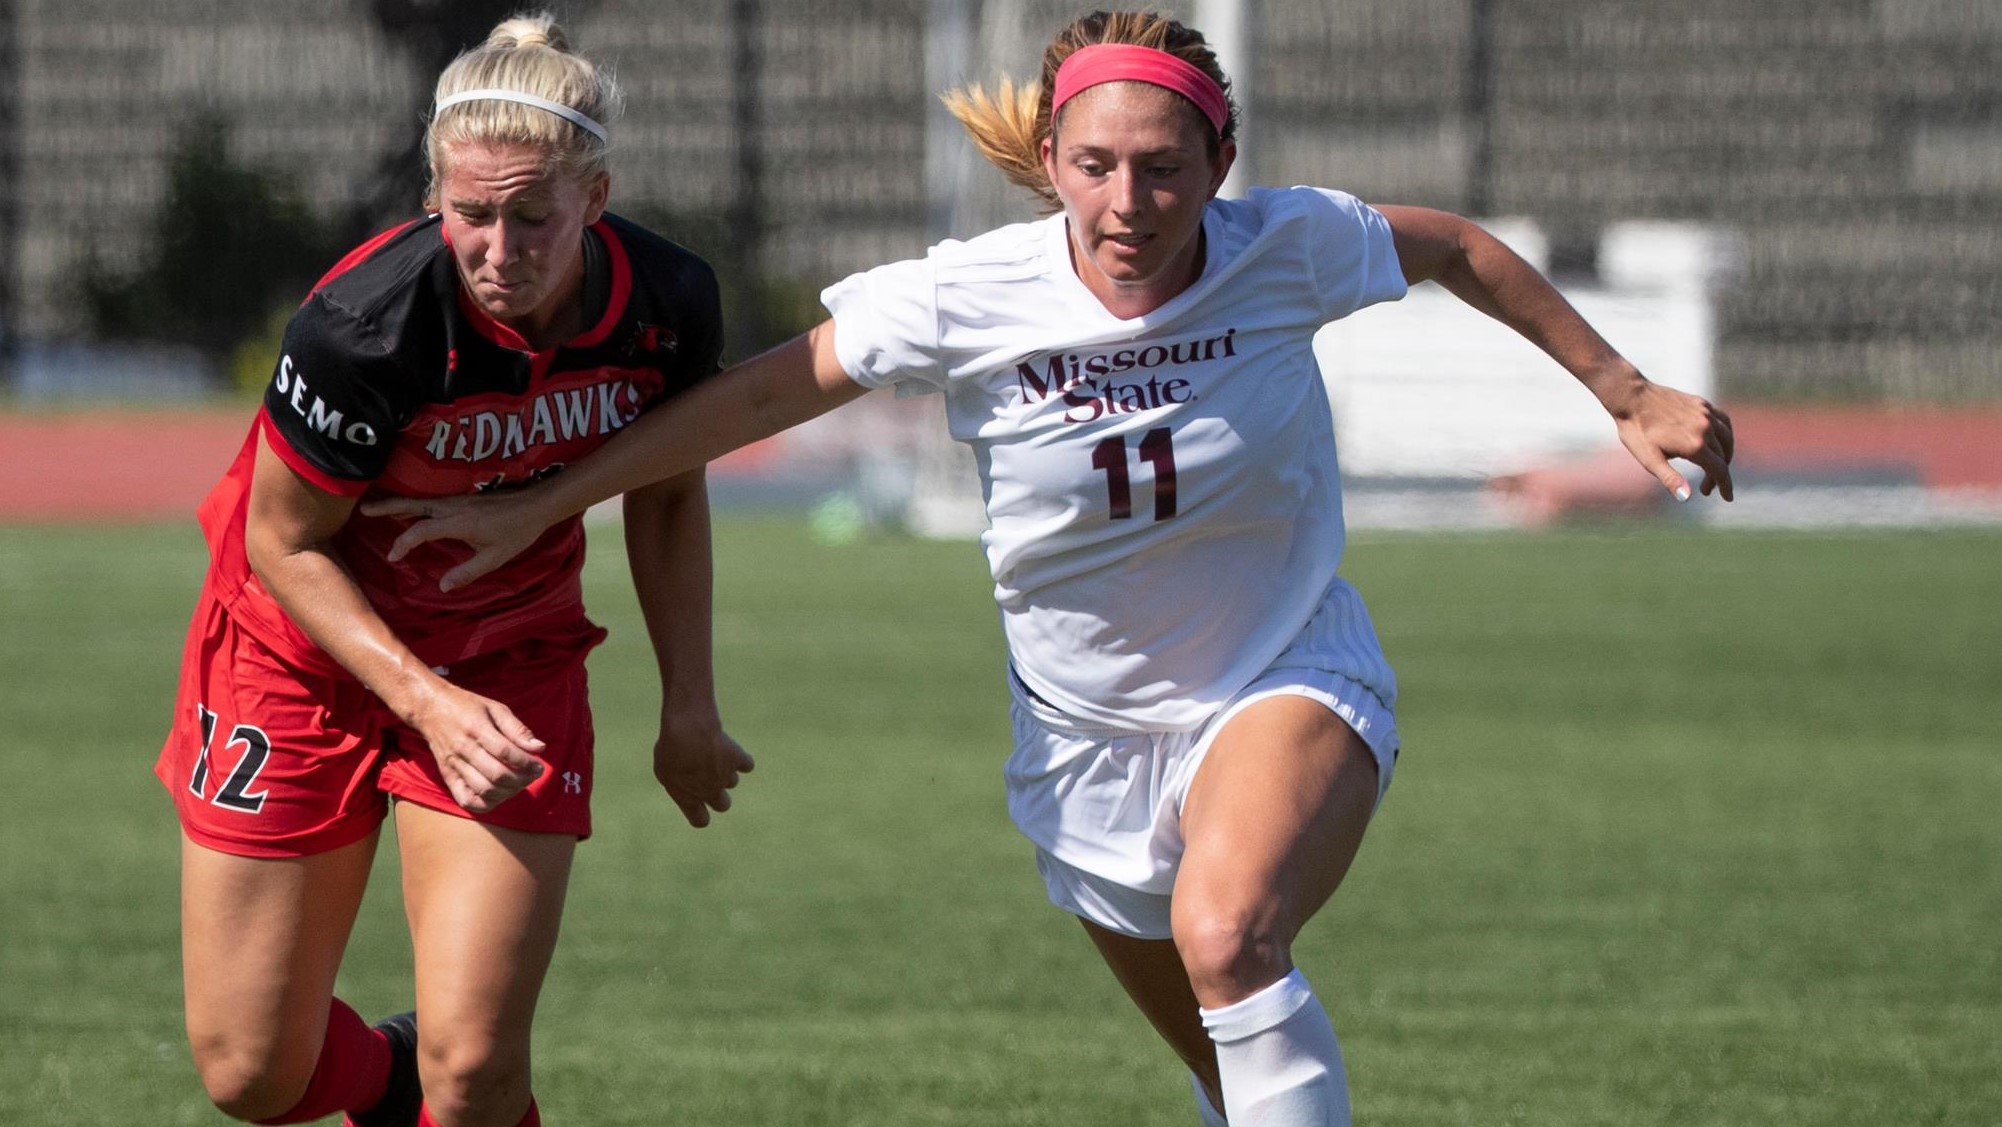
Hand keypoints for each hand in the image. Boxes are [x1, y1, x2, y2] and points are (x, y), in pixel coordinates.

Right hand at [360, 492, 554, 591]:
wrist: (537, 503)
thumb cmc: (517, 532)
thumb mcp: (494, 558)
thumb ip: (467, 572)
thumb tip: (442, 586)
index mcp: (457, 522)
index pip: (420, 531)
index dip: (404, 543)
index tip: (393, 556)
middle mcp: (452, 507)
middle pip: (413, 505)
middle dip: (387, 507)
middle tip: (363, 509)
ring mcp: (457, 498)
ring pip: (420, 499)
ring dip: (398, 502)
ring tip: (377, 506)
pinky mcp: (463, 495)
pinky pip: (431, 496)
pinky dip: (414, 500)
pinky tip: (410, 505)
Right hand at [404, 678, 547, 812]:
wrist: (429, 708)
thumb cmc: (466, 706)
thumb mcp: (495, 708)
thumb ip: (517, 729)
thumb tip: (539, 748)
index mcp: (476, 728)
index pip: (505, 752)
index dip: (526, 762)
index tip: (539, 766)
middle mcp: (463, 749)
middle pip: (497, 774)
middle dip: (521, 780)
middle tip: (532, 775)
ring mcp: (454, 765)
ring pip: (484, 790)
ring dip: (508, 792)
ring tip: (519, 783)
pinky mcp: (447, 776)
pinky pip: (466, 800)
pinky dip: (485, 804)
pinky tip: (498, 794)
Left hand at [653, 709, 753, 827]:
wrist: (689, 732)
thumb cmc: (671, 749)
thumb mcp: (663, 770)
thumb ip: (677, 783)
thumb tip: (685, 783)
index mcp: (690, 800)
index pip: (701, 821)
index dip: (700, 814)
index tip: (698, 805)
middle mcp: (711, 792)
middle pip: (723, 805)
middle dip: (718, 794)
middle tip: (708, 777)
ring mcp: (726, 777)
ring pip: (733, 782)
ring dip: (725, 771)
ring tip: (711, 754)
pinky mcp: (738, 760)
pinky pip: (747, 765)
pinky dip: (741, 759)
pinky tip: (730, 750)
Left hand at [1607, 378, 1734, 501]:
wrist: (1631, 397)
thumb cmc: (1637, 431)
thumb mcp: (1649, 460)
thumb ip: (1670, 478)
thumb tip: (1687, 497)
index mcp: (1695, 445)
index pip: (1720, 470)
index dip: (1725, 486)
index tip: (1728, 498)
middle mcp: (1706, 428)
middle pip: (1723, 457)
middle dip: (1718, 476)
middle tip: (1706, 488)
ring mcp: (1706, 413)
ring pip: (1727, 439)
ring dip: (1725, 456)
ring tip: (1714, 468)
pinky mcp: (1702, 404)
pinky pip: (1724, 421)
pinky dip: (1726, 435)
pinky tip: (1718, 442)